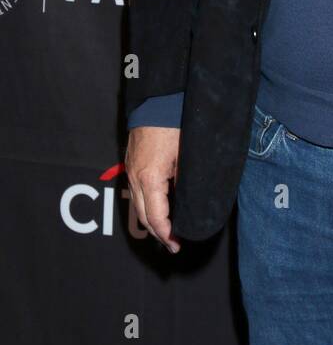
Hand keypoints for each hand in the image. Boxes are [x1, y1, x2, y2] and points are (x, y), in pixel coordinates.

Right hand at [125, 126, 182, 253]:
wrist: (157, 100)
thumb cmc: (174, 123)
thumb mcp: (187, 155)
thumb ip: (187, 182)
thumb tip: (190, 204)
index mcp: (149, 177)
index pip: (156, 217)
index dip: (166, 234)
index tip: (177, 244)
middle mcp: (135, 177)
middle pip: (143, 216)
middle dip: (158, 233)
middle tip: (173, 244)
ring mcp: (130, 170)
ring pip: (138, 205)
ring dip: (151, 221)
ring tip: (167, 231)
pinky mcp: (131, 163)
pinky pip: (137, 192)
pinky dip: (147, 206)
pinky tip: (159, 208)